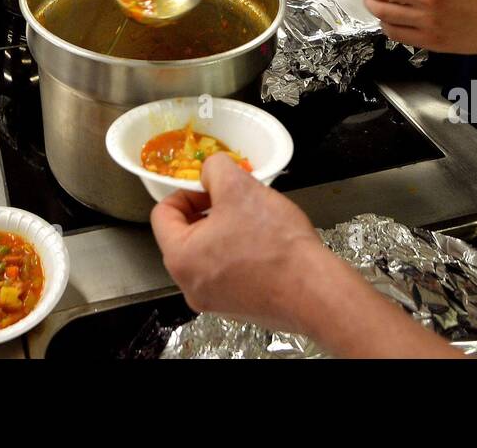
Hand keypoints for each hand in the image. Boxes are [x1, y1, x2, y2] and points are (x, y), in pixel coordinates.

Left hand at [150, 154, 328, 333]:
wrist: (313, 290)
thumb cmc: (274, 243)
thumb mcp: (239, 186)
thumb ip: (214, 169)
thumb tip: (209, 171)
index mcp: (180, 257)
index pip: (163, 214)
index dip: (186, 192)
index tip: (210, 187)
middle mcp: (190, 285)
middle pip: (185, 235)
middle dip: (208, 211)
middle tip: (235, 199)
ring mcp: (213, 301)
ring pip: (208, 253)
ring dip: (225, 231)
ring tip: (254, 221)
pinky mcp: (237, 308)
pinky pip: (227, 273)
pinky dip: (240, 254)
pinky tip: (265, 245)